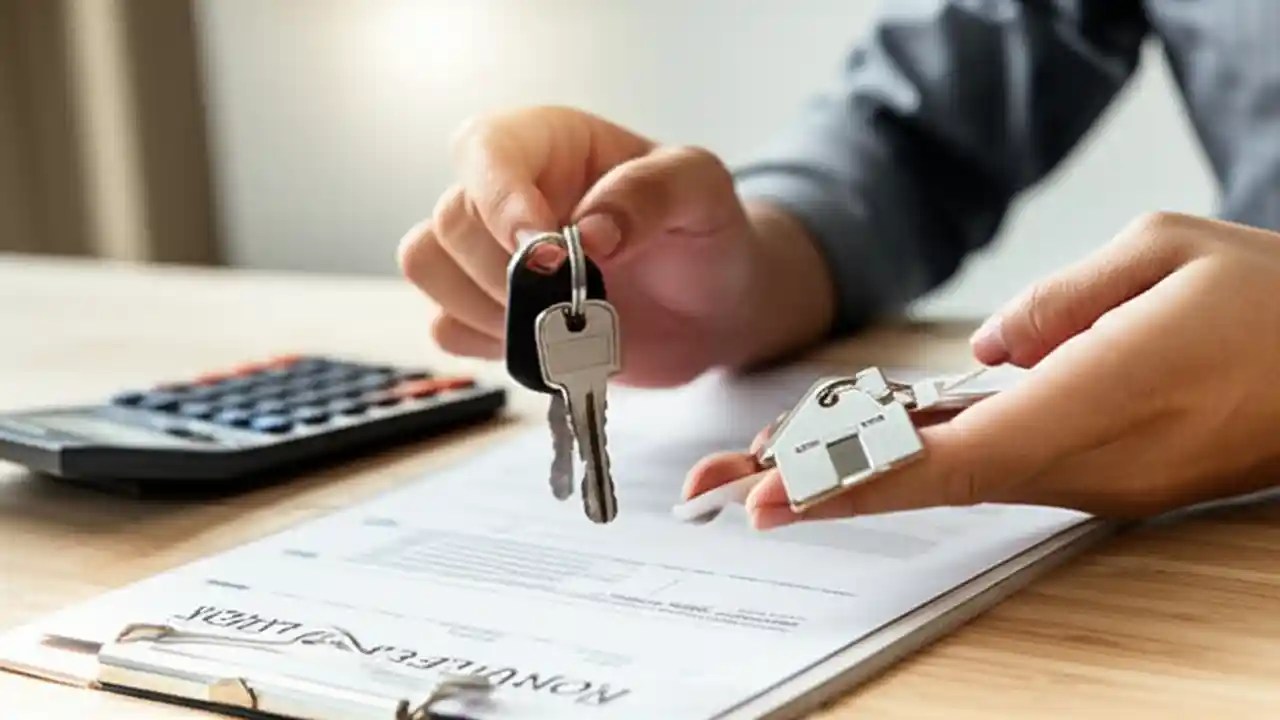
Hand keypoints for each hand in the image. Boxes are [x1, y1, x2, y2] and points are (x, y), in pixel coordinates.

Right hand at [397, 106, 834, 386]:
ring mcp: (488, 252)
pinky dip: (491, 345)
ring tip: (564, 321)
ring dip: (490, 309)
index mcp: (549, 141)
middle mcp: (505, 190)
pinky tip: (551, 342)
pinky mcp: (486, 311)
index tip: (546, 250)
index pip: (485, 148)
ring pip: (428, 267)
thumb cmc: (705, 231)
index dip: (500, 199)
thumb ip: (650, 194)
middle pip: (449, 220)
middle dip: (508, 272)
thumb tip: (589, 232)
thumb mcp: (701, 190)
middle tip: (576, 297)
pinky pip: (445, 327)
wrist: (714, 306)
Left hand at [685, 212, 1279, 527]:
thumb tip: (986, 351)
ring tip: (765, 460)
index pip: (950, 459)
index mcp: (1098, 402)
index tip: (772, 498)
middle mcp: (1083, 462)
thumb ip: (1057, 301)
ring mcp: (1088, 478)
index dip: (852, 481)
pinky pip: (987, 467)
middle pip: (928, 481)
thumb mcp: (1165, 252)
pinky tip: (858, 450)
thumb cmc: (1269, 305)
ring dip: (856, 474)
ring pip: (949, 479)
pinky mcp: (1093, 472)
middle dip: (821, 486)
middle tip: (721, 484)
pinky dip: (914, 460)